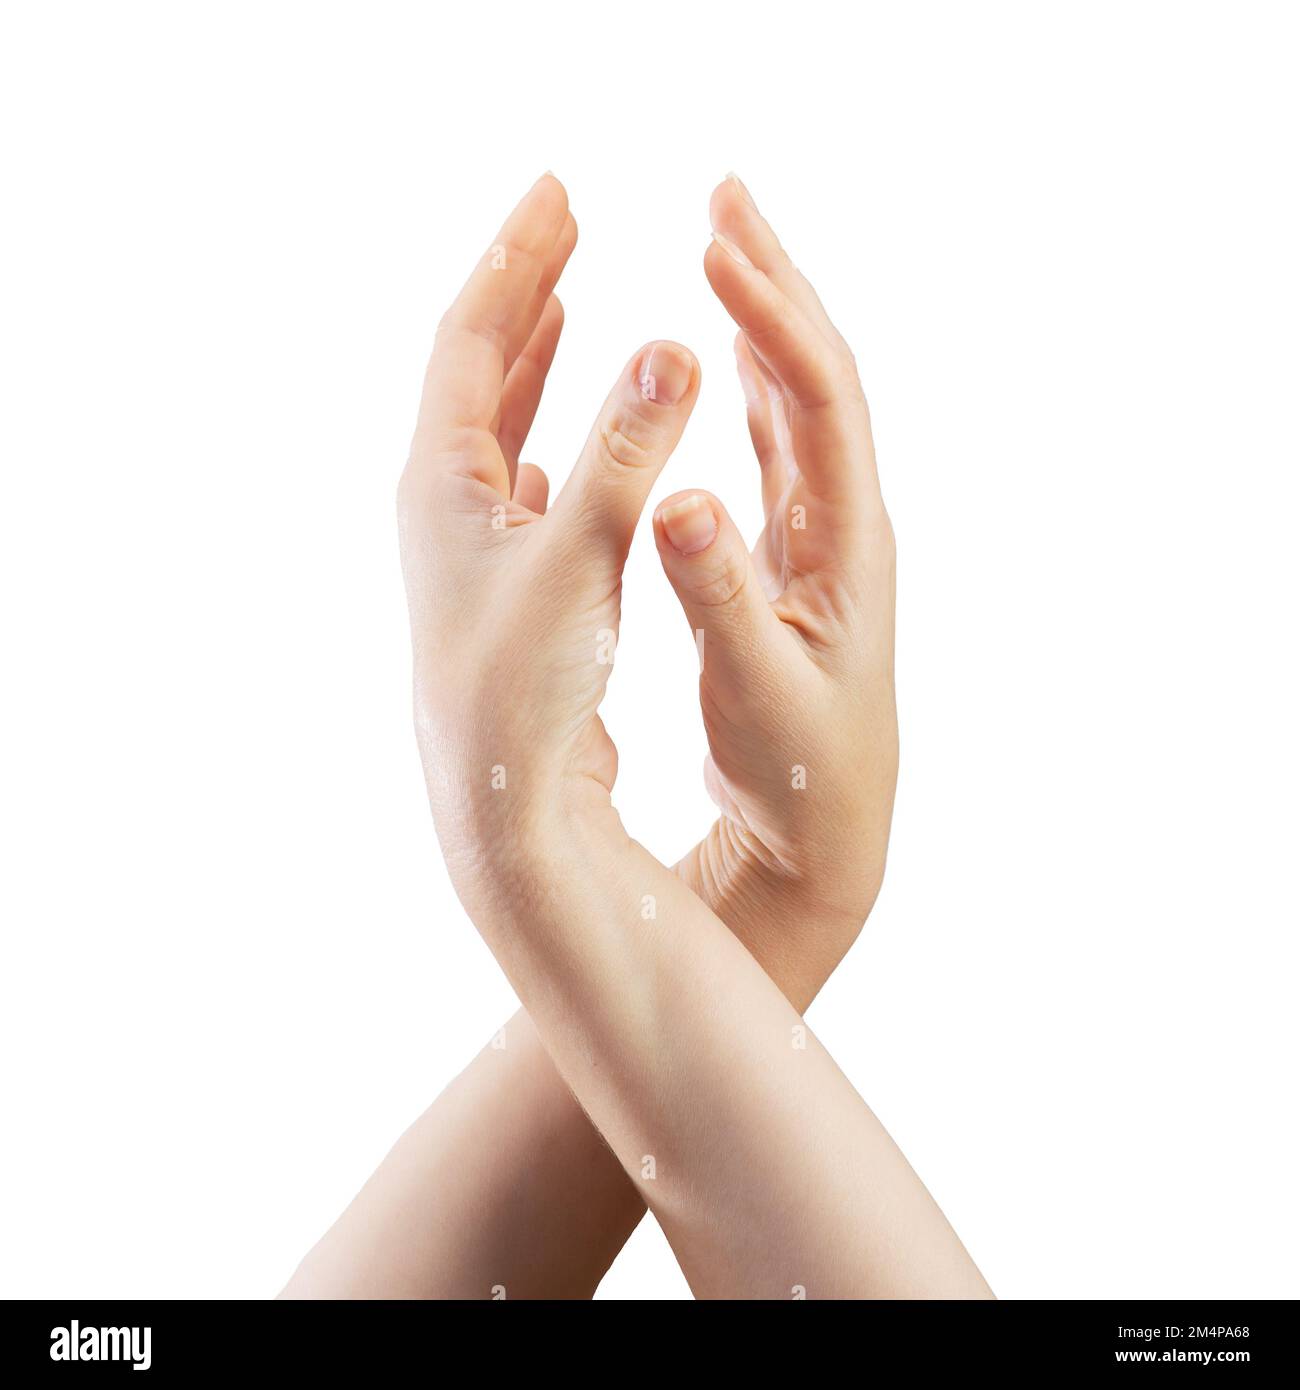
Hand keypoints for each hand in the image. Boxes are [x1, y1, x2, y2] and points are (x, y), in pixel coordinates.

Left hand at [397, 174, 698, 909]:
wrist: (503, 807)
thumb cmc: (523, 689)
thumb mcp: (579, 559)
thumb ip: (627, 453)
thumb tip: (669, 346)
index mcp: (441, 482)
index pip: (469, 336)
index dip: (515, 258)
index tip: (558, 191)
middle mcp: (444, 507)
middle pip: (476, 367)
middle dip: (522, 288)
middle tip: (563, 217)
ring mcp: (471, 549)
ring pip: (500, 426)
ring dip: (531, 358)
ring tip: (562, 298)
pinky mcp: (504, 590)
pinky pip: (524, 485)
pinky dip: (549, 437)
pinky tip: (559, 438)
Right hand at [664, 177, 897, 1007]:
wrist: (826, 834)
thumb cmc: (798, 778)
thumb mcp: (755, 692)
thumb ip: (718, 599)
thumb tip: (681, 497)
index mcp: (848, 547)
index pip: (820, 403)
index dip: (773, 320)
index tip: (717, 248)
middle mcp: (845, 527)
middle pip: (819, 377)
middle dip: (777, 285)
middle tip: (730, 196)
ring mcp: (822, 540)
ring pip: (798, 407)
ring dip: (765, 325)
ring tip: (727, 247)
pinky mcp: (792, 561)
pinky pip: (779, 453)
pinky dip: (754, 393)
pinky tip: (731, 363)